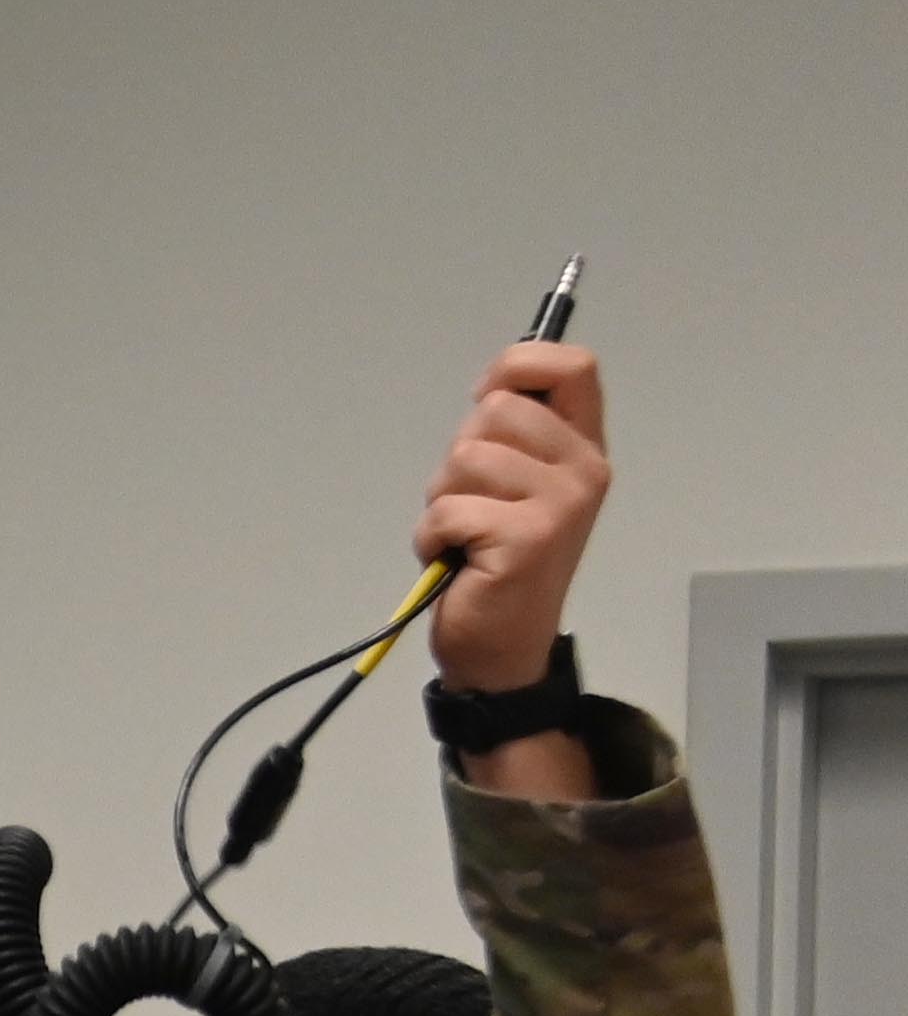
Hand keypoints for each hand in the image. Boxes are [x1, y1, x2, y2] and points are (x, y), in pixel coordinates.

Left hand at [414, 340, 607, 693]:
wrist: (502, 649)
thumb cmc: (496, 563)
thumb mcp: (511, 488)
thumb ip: (509, 438)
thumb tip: (491, 386)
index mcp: (582, 448)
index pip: (570, 366)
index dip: (516, 368)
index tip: (484, 402)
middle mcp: (584, 469)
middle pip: (495, 410)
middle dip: (459, 458)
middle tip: (471, 505)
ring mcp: (561, 503)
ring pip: (464, 458)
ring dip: (442, 501)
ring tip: (465, 537)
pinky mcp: (527, 538)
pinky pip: (448, 509)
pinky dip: (432, 536)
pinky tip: (457, 561)